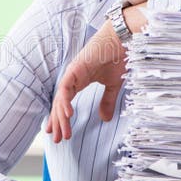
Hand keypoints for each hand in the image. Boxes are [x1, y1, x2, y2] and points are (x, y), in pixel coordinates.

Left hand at [45, 20, 125, 142]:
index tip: (59, 134)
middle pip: (60, 104)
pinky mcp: (76, 68)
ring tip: (62, 132)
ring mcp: (73, 73)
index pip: (65, 103)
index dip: (61, 119)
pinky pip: (66, 87)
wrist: (123, 41)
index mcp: (79, 81)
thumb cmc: (118, 58)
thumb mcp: (112, 86)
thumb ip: (106, 101)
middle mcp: (73, 78)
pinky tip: (67, 114)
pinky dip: (65, 101)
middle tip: (56, 139)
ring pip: (61, 98)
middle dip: (57, 122)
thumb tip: (104, 119)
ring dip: (60, 116)